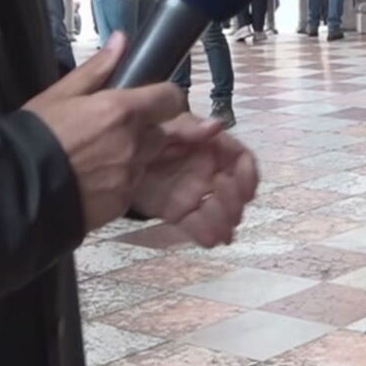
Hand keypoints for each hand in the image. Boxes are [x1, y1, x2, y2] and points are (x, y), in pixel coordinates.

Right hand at [23, 35, 220, 232]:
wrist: (15, 191)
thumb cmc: (34, 138)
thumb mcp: (61, 94)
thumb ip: (97, 69)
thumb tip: (120, 41)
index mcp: (121, 111)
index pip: (170, 98)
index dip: (163, 98)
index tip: (150, 100)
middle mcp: (133, 143)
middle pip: (160, 132)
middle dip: (144, 130)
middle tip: (112, 131)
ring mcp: (129, 175)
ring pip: (146, 161)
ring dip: (132, 157)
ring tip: (98, 157)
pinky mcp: (122, 202)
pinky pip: (132, 186)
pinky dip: (120, 181)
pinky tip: (93, 179)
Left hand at [133, 121, 259, 246]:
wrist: (116, 158)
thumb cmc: (146, 135)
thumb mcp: (166, 127)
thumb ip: (189, 128)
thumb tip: (216, 126)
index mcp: (211, 147)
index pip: (240, 159)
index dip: (248, 175)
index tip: (247, 192)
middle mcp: (209, 171)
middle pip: (235, 190)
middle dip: (235, 203)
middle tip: (226, 210)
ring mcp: (195, 193)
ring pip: (219, 211)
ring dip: (224, 222)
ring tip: (222, 234)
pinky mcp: (179, 211)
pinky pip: (197, 224)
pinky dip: (206, 233)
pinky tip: (210, 240)